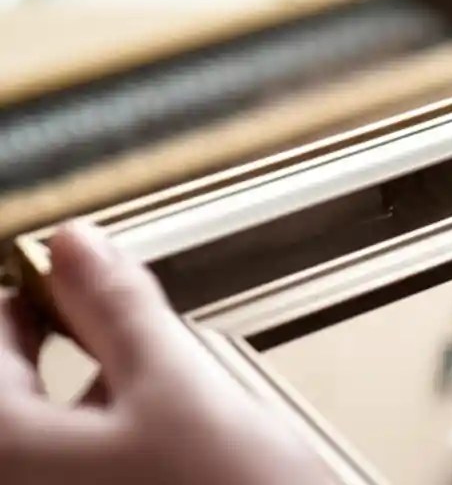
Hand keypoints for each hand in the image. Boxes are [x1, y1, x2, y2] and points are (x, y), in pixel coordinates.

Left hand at [1, 221, 332, 484]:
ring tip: (140, 366)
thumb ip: (116, 308)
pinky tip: (152, 428)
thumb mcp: (179, 386)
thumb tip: (78, 246)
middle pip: (10, 382)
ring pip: (39, 424)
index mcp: (1, 445)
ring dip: (82, 384)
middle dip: (56, 337)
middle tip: (109, 307)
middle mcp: (11, 478)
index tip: (71, 263)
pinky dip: (101, 431)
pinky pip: (71, 460)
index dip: (32, 286)